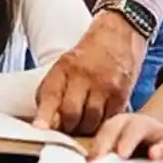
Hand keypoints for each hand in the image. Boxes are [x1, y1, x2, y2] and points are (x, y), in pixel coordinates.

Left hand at [33, 11, 146, 134]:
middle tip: (66, 129)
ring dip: (85, 128)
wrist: (120, 33)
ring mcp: (105, 85)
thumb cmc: (89, 52)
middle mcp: (84, 75)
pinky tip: (99, 118)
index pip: (50, 95)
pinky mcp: (122, 93)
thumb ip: (55, 89)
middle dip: (66, 127)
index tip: (39, 128)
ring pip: (91, 121)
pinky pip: (109, 118)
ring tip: (83, 125)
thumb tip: (46, 121)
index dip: (44, 115)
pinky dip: (102, 123)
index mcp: (65, 67)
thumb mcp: (65, 63)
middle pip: (71, 114)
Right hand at [91, 113, 162, 159]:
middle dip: (103, 146)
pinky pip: (93, 144)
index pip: (133, 130)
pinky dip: (90, 156)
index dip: (127, 142)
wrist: (146, 130)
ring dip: (94, 152)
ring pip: (98, 136)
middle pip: (109, 130)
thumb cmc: (158, 141)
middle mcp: (121, 121)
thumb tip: (153, 154)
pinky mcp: (99, 135)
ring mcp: (108, 127)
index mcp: (140, 123)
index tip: (122, 155)